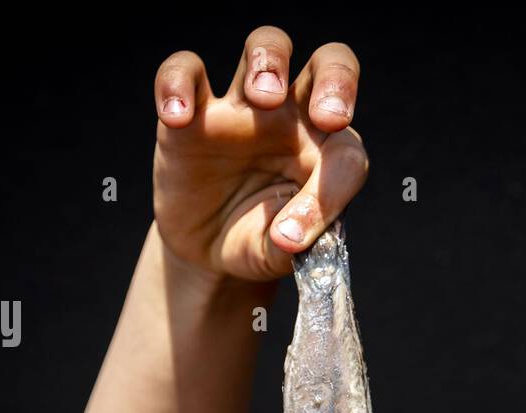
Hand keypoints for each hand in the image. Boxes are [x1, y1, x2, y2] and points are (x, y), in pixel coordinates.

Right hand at [152, 26, 368, 281]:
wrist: (209, 251)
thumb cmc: (260, 242)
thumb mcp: (282, 253)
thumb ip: (296, 242)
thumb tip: (289, 237)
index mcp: (327, 152)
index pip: (347, 152)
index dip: (335, 185)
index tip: (302, 227)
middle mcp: (294, 118)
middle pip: (328, 64)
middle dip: (336, 79)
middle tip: (326, 116)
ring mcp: (244, 109)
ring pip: (266, 46)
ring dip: (269, 61)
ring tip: (262, 97)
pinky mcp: (192, 113)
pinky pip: (185, 71)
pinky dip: (178, 83)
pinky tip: (179, 116)